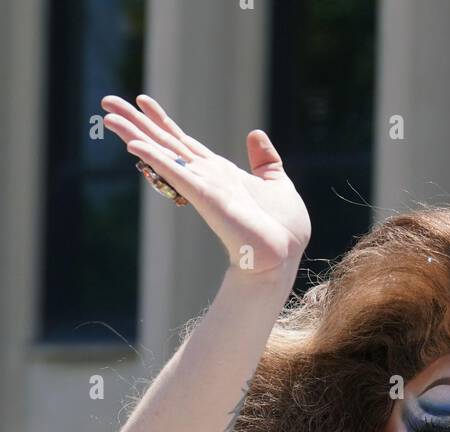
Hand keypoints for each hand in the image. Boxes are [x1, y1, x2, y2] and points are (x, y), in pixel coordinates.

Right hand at [101, 94, 310, 274]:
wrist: (284, 253)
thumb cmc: (283, 228)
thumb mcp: (277, 183)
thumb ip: (265, 159)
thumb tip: (255, 133)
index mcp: (218, 173)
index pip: (183, 141)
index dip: (162, 121)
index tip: (142, 101)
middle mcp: (204, 177)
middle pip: (163, 143)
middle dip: (135, 122)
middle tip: (107, 102)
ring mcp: (202, 185)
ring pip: (162, 153)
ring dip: (133, 134)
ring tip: (107, 116)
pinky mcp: (205, 195)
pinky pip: (175, 172)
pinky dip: (154, 157)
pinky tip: (133, 144)